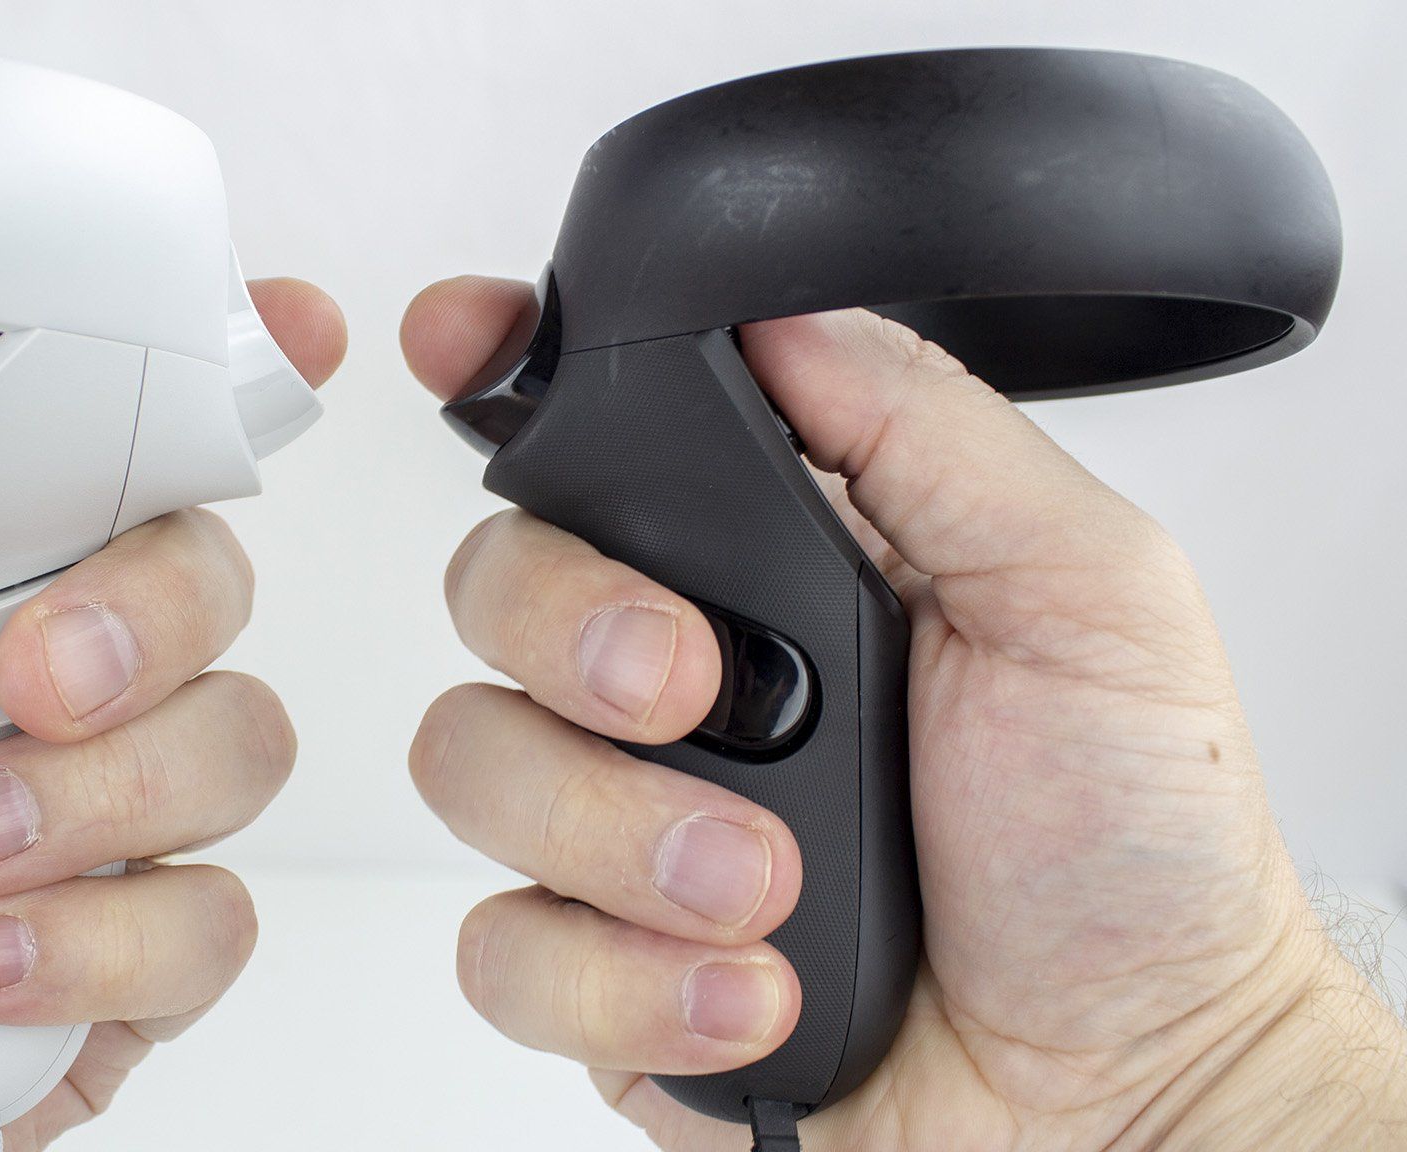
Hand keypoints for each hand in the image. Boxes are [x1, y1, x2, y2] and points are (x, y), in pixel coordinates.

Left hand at [0, 281, 344, 1149]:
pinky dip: (85, 948)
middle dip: (132, 618)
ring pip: (239, 742)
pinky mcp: (120, 967)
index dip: (198, 394)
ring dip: (82, 804)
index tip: (273, 342)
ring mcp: (85, 827)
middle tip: (11, 682)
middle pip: (208, 576)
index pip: (99, 448)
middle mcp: (26, 689)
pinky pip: (210, 922)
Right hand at [401, 276, 1406, 1149]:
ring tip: (764, 884)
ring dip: (616, 830)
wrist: (1125, 1094)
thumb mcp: (1089, 594)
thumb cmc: (1133, 856)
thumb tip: (786, 317)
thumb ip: (929, 436)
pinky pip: (502, 947)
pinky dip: (625, 977)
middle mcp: (678, 683)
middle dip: (568, 625)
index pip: (600, 444)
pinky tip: (753, 987)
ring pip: (468, 763)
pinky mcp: (598, 970)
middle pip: (491, 585)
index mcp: (778, 567)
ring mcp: (623, 826)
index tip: (455, 344)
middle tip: (690, 690)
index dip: (501, 377)